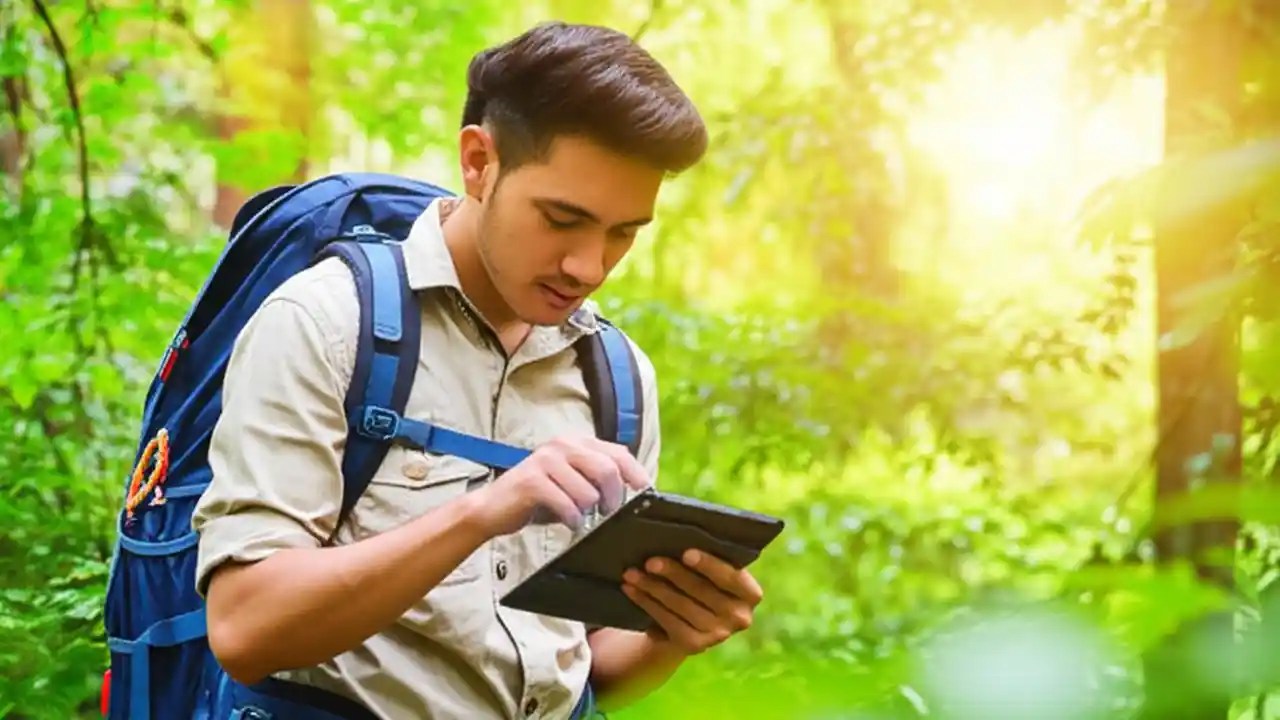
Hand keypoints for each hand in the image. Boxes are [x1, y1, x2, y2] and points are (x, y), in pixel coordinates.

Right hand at [471, 435, 650, 536]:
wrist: (493, 508)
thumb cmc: (537, 498)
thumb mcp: (572, 482)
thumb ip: (597, 479)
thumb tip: (633, 490)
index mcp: (575, 443)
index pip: (618, 452)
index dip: (635, 473)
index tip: (644, 491)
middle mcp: (562, 445)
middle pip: (608, 470)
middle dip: (613, 498)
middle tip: (607, 513)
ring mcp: (546, 461)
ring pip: (588, 492)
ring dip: (588, 512)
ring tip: (579, 517)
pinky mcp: (532, 481)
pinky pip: (567, 505)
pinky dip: (572, 519)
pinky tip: (568, 522)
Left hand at [621, 549, 762, 654]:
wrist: (690, 618)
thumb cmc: (702, 579)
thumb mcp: (711, 568)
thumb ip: (705, 554)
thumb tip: (674, 537)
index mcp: (750, 593)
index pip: (732, 577)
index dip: (710, 565)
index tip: (686, 553)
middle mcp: (740, 618)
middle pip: (702, 591)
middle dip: (673, 574)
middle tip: (650, 561)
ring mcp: (717, 635)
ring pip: (680, 606)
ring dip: (653, 588)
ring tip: (631, 573)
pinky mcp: (694, 646)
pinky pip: (667, 621)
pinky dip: (647, 602)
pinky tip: (631, 589)